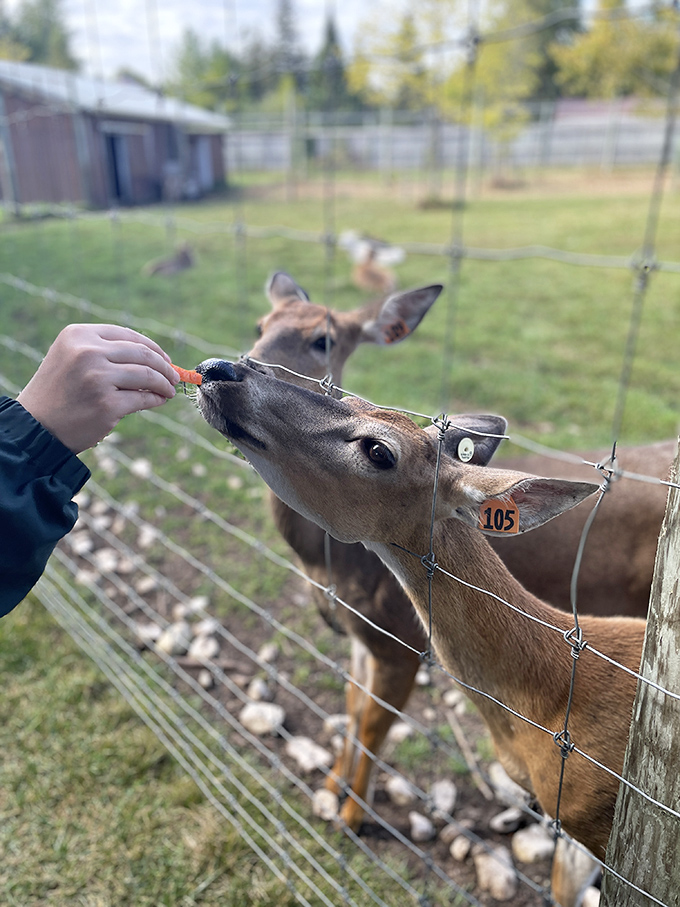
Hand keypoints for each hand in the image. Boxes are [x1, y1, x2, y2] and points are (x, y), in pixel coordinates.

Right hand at [17, 324, 178, 453]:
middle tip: (174, 377)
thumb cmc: (60, 391)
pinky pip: (143, 398)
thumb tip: (156, 357)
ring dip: (164, 383)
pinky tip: (160, 401)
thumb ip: (107, 352)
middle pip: (143, 354)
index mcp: (79, 335)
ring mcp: (97, 378)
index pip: (127, 335)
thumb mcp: (74, 358)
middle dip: (164, 366)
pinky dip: (157, 399)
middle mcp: (87, 353)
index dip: (153, 347)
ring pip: (147, 375)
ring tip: (169, 390)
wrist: (37, 425)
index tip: (166, 359)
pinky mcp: (106, 404)